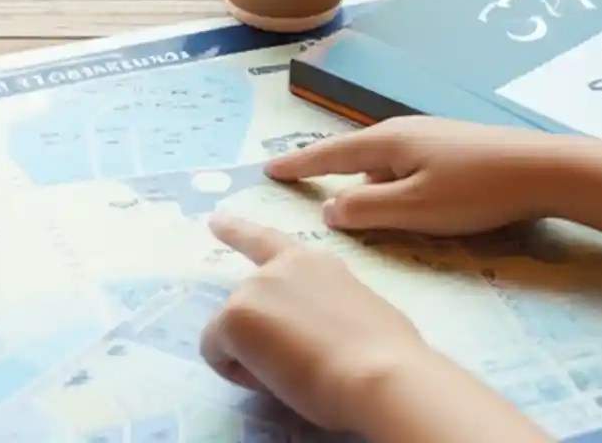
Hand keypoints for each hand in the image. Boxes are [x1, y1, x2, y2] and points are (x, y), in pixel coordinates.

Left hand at [199, 214, 427, 433]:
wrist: (380, 376)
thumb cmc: (386, 357)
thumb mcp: (360, 316)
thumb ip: (330, 310)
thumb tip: (327, 334)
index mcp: (317, 265)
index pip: (269, 242)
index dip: (238, 231)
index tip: (215, 220)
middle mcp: (280, 267)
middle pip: (248, 302)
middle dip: (258, 332)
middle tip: (292, 364)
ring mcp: (254, 287)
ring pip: (233, 332)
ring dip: (253, 355)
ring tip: (297, 375)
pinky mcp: (234, 316)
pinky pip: (216, 353)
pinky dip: (237, 372)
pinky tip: (275, 381)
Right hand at [265, 116, 571, 234]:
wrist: (546, 169)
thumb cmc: (476, 190)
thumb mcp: (414, 209)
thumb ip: (365, 211)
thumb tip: (328, 209)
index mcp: (386, 141)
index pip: (328, 155)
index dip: (297, 165)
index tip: (268, 169)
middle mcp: (403, 130)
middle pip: (352, 152)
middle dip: (324, 165)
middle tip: (295, 175)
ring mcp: (431, 136)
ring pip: (381, 159)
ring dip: (359, 175)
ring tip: (343, 193)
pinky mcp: (454, 147)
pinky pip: (404, 162)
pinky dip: (387, 177)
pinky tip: (399, 196)